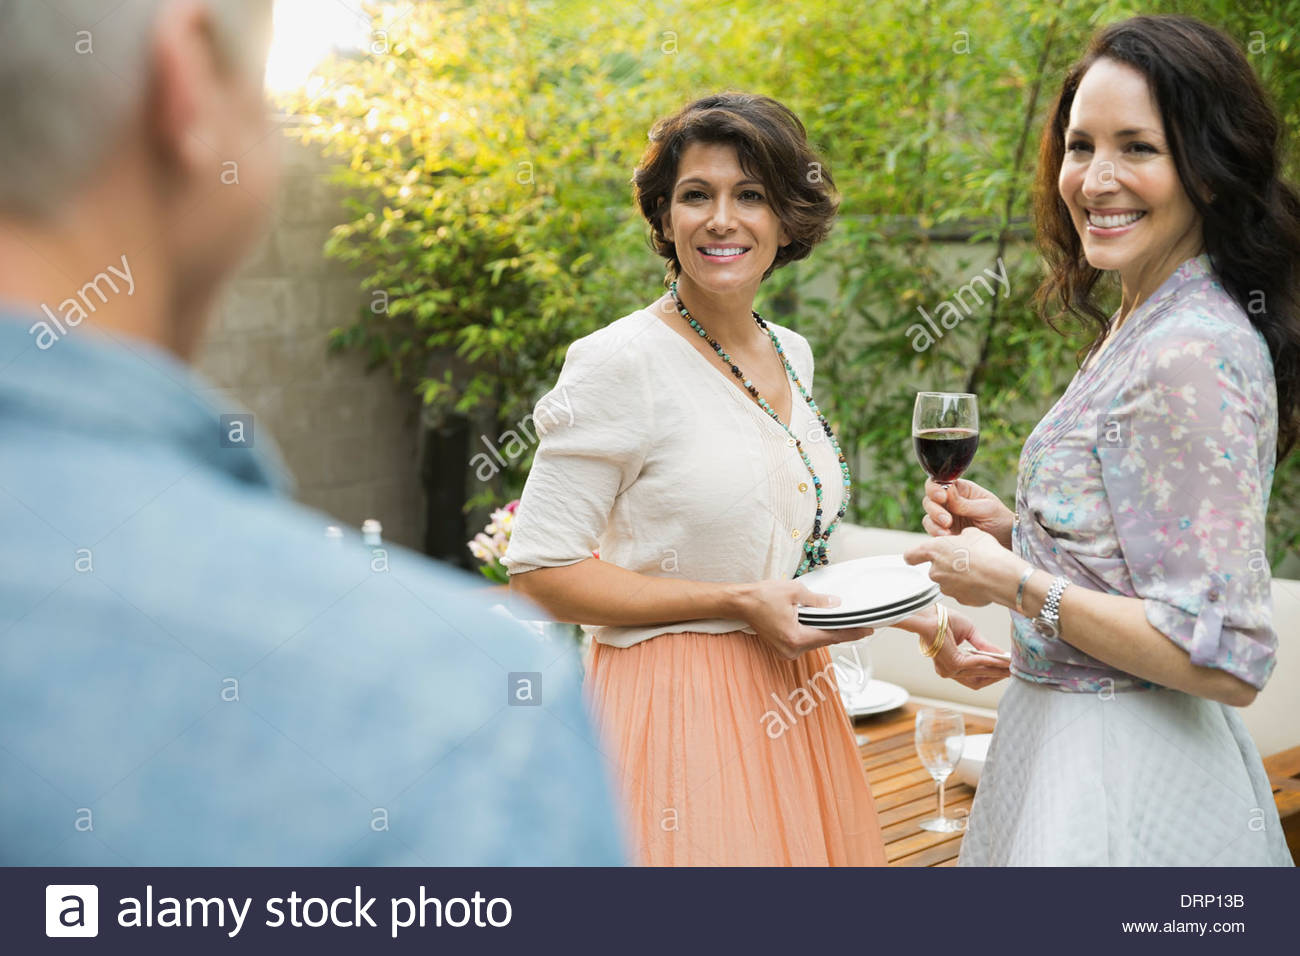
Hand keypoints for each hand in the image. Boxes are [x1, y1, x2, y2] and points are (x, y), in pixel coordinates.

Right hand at [734, 580, 873, 659]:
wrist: (741, 603)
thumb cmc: (763, 596)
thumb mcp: (795, 592)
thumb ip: (818, 601)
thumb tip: (836, 604)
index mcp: (796, 637)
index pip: (832, 636)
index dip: (852, 633)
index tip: (867, 631)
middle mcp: (792, 649)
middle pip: (824, 640)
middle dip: (841, 631)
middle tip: (860, 623)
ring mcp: (787, 651)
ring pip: (815, 641)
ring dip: (827, 631)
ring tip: (843, 621)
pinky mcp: (784, 648)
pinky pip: (806, 641)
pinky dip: (815, 632)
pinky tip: (823, 623)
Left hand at [896, 606, 1010, 688]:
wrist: (930, 615)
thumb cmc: (943, 620)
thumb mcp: (969, 633)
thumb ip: (984, 646)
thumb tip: (1002, 655)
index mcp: (950, 666)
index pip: (974, 677)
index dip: (991, 674)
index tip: (1006, 670)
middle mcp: (949, 672)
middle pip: (979, 680)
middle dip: (997, 675)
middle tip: (1012, 670)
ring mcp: (951, 670)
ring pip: (980, 674)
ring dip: (997, 669)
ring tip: (1010, 666)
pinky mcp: (954, 664)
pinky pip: (977, 664)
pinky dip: (990, 661)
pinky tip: (1000, 659)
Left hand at [903, 527, 1024, 606]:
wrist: (1001, 575)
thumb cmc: (986, 550)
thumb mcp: (972, 533)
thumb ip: (959, 537)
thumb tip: (962, 540)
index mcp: (933, 551)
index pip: (910, 556)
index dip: (915, 555)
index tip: (918, 556)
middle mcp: (935, 571)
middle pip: (934, 569)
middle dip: (946, 566)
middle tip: (964, 559)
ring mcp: (946, 588)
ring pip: (948, 581)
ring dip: (957, 577)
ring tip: (977, 570)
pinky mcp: (960, 599)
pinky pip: (961, 592)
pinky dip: (969, 588)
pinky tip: (982, 581)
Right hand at [922, 478, 1013, 545]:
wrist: (1007, 540)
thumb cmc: (1000, 519)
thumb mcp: (987, 508)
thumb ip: (965, 503)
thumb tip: (946, 492)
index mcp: (961, 489)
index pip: (940, 482)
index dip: (935, 488)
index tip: (942, 497)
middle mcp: (950, 501)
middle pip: (930, 499)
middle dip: (934, 509)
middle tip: (947, 520)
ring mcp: (946, 517)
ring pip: (928, 516)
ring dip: (934, 523)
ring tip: (947, 532)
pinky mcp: (945, 532)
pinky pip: (932, 531)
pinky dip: (936, 534)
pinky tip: (947, 538)